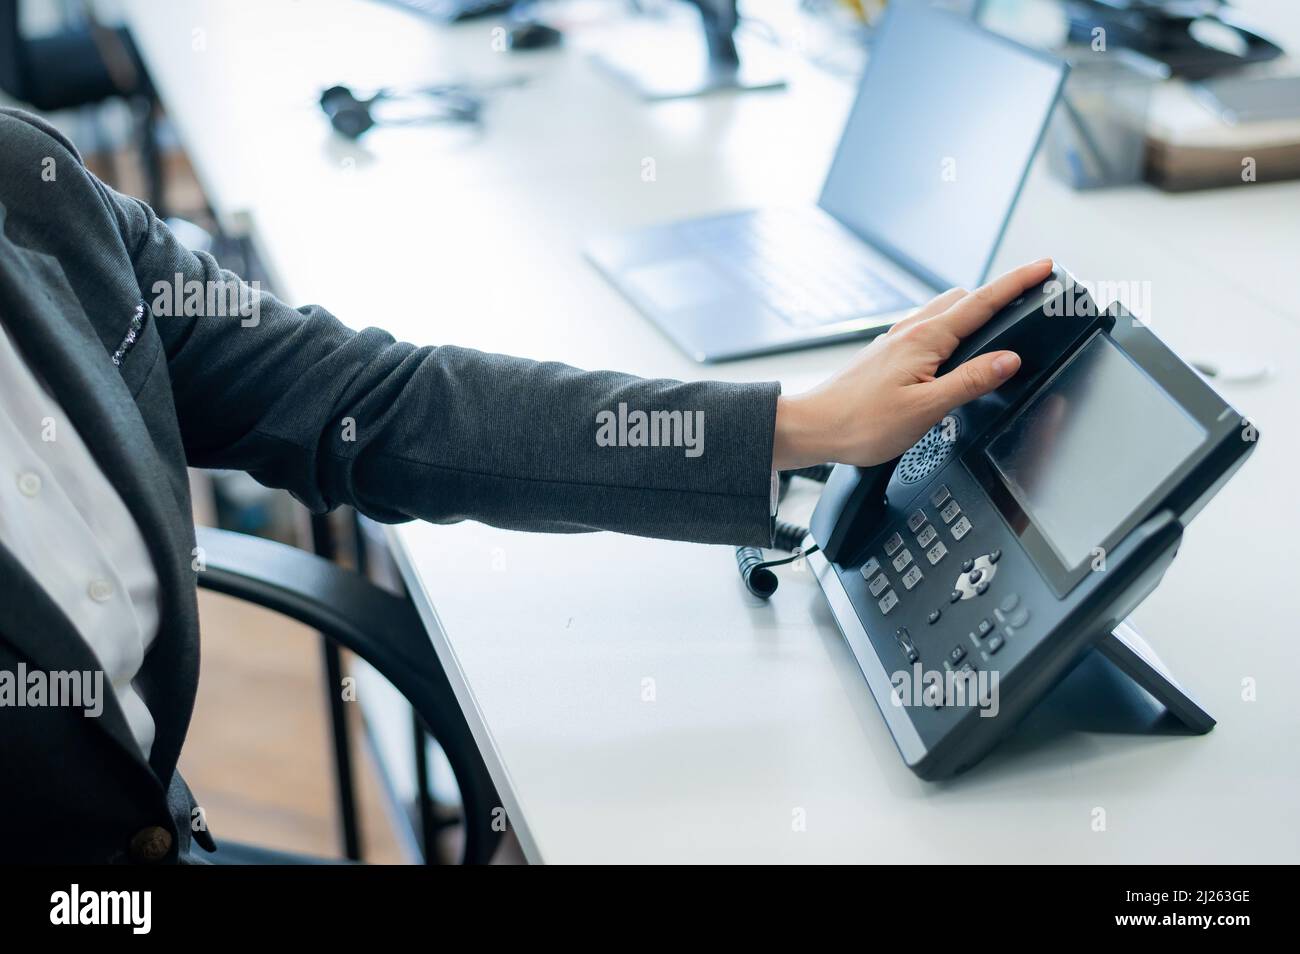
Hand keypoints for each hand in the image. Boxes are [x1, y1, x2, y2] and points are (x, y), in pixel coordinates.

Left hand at [772, 258, 1052, 470]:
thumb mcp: (926, 409)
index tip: (1044, 267)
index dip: (1017, 283)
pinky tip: (952, 346)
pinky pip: (927, 328)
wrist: (813, 427)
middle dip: (999, 293)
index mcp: (924, 339)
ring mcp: (896, 341)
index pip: (982, 302)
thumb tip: (1008, 360)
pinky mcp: (886, 354)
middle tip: (1030, 293)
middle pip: (965, 300)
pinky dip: (950, 327)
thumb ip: (970, 382)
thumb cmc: (860, 422)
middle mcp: (909, 332)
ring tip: (999, 319)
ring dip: (973, 309)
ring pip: (944, 312)